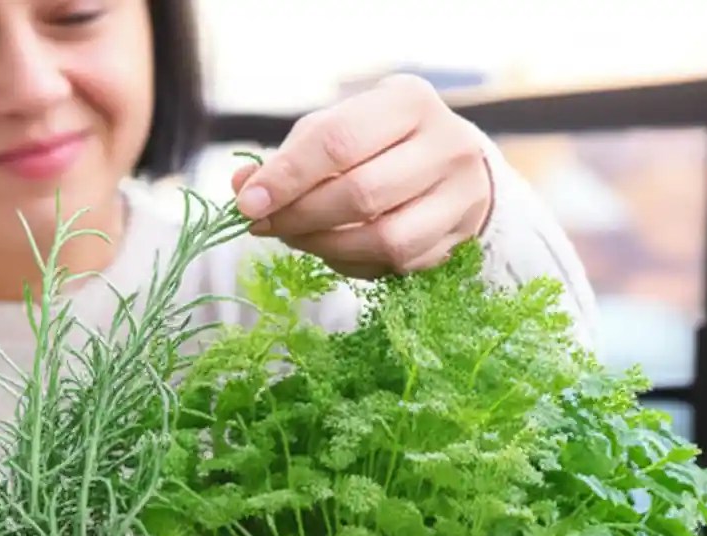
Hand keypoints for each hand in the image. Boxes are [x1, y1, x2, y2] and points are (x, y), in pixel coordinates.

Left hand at [232, 73, 494, 278]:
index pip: (339, 141)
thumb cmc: (379, 142)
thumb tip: (243, 187)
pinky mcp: (461, 236)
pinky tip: (331, 247)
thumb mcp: (336, 130)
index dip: (287, 177)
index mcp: (408, 102)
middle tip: (263, 224)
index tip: (248, 203)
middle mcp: (446, 144)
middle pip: (361, 193)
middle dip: (300, 216)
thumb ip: (291, 157)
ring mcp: (462, 194)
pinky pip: (396, 262)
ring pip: (383, 237)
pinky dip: (352, 261)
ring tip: (293, 236)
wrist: (451, 165)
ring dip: (324, 245)